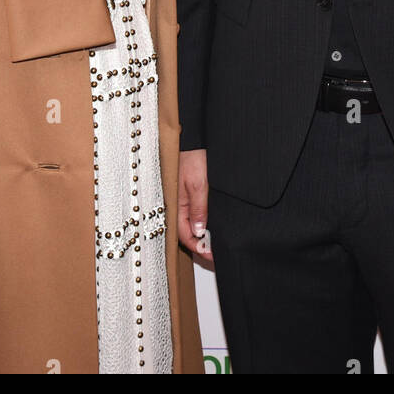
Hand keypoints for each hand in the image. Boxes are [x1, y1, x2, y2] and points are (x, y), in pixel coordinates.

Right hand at [177, 149, 212, 263]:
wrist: (193, 138)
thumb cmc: (193, 157)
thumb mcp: (198, 185)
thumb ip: (199, 209)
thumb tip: (199, 232)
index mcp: (177, 205)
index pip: (185, 235)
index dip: (199, 248)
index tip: (212, 255)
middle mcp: (178, 204)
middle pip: (187, 232)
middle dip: (200, 245)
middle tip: (216, 254)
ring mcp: (183, 199)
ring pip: (191, 224)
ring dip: (202, 236)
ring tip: (215, 244)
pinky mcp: (189, 193)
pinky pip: (193, 214)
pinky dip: (202, 223)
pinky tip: (211, 225)